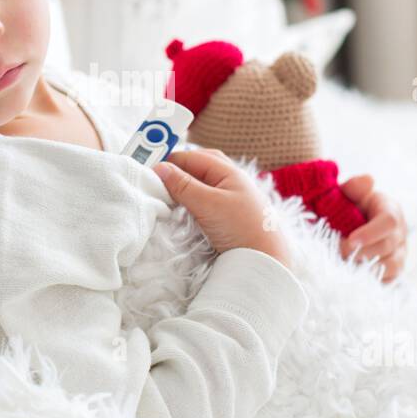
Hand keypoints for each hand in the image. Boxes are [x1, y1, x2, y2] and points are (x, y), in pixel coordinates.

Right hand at [155, 148, 290, 269]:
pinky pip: (205, 200)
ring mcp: (230, 198)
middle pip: (197, 167)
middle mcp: (230, 181)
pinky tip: (182, 209)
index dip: (170, 161)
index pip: (192, 156)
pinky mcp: (228, 216)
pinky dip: (191, 201)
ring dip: (183, 187)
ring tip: (166, 195)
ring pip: (201, 184)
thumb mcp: (209, 204)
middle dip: (176, 171)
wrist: (267, 261)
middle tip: (156, 181)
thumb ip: (183, 185)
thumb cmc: (242, 229)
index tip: (148, 172)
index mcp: (228, 171)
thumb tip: (159, 168)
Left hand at [337, 174, 406, 282]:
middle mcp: (400, 233)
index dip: (371, 233)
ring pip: (390, 266)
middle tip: (339, 254)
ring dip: (367, 268)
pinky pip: (388, 281)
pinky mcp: (394, 271)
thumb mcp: (349, 193)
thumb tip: (367, 180)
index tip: (350, 240)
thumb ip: (354, 187)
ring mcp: (399, 253)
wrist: (349, 223)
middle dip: (362, 253)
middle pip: (388, 247)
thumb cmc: (349, 207)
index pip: (389, 222)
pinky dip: (372, 281)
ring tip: (345, 266)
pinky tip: (354, 278)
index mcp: (390, 210)